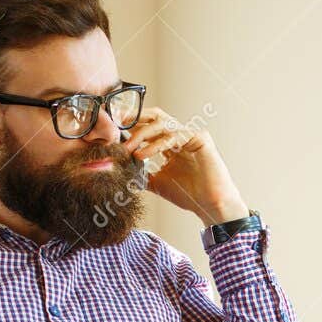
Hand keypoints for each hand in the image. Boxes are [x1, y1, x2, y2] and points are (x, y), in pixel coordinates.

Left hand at [124, 106, 247, 224]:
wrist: (209, 205)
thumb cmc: (188, 195)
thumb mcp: (156, 183)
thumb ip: (141, 174)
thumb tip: (119, 171)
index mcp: (170, 142)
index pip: (148, 125)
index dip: (130, 124)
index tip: (111, 130)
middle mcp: (180, 134)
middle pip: (155, 116)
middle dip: (135, 119)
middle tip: (117, 127)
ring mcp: (190, 134)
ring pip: (162, 123)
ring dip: (142, 134)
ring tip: (129, 149)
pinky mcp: (200, 138)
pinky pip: (174, 134)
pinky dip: (156, 144)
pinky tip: (142, 155)